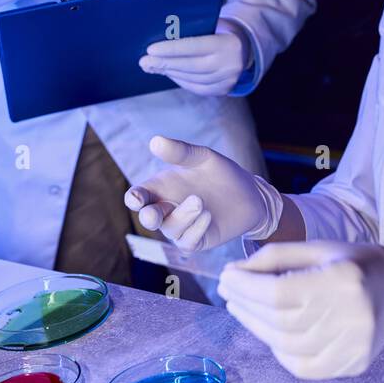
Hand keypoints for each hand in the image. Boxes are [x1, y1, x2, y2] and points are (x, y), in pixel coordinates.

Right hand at [124, 135, 282, 252]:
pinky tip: (208, 215)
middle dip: (148, 217)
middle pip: (148, 218)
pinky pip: (188, 241)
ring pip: (171, 229)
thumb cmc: (220, 173)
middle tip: (153, 214)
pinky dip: (196, 229)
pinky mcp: (198, 240)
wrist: (250, 192)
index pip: (138, 197)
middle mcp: (167, 210)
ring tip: (200, 200)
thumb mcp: (202, 158)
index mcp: (161, 189)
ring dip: (182, 216)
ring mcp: (182, 227)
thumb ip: (180, 152)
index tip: (136, 197)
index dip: (133, 198)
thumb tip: (155, 141)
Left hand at [138, 19, 249, 95]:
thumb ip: (192, 30)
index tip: (151, 50)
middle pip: (190, 66)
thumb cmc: (222, 30)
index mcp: (227, 43)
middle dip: (164, 63)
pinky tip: (170, 74)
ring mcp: (228, 80)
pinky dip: (181, 81)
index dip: (172, 49)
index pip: (195, 46)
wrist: (246, 47)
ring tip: (153, 67)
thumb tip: (161, 38)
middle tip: (144, 62)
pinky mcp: (224, 89)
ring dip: (170, 72)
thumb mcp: (213, 24)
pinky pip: (197, 88)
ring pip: (192, 79)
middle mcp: (229, 64)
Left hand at [216, 241, 383, 378]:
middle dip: (246, 305)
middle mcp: (352, 316)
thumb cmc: (355, 263)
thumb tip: (234, 274)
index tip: (227, 278)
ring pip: (287, 346)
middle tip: (229, 292)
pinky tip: (270, 333)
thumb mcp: (317, 248)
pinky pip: (304, 367)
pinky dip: (280, 352)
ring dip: (257, 328)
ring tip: (243, 310)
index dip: (247, 287)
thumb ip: (275, 258)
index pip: (280, 291)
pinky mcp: (355, 364)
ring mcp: (355, 346)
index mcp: (344, 279)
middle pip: (280, 320)